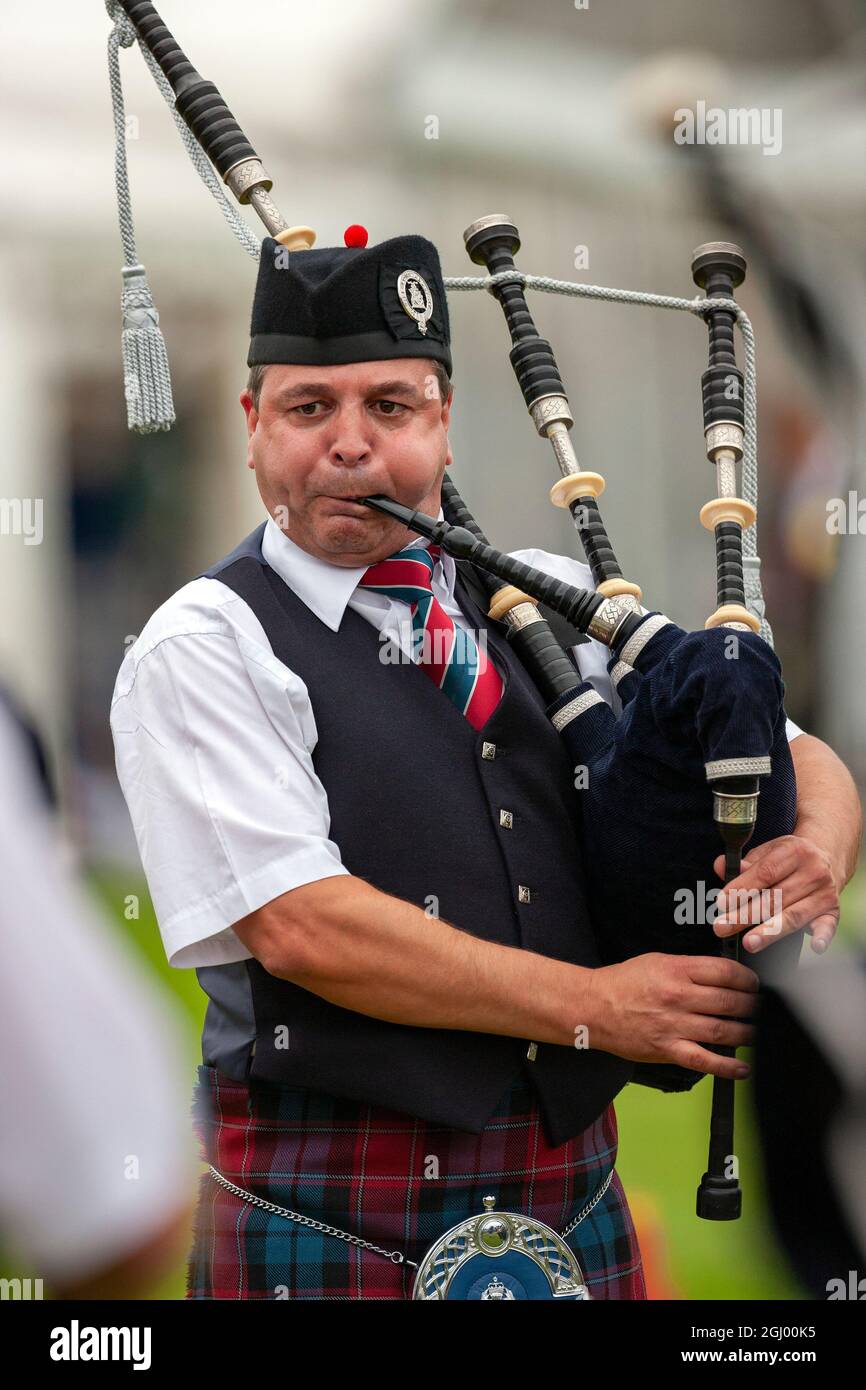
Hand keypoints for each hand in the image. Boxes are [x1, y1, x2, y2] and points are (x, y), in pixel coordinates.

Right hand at [586, 953, 759, 1079]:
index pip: (725, 972)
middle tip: (759, 1009)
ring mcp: (674, 1025)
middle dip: (752, 1006)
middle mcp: (678, 996)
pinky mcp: (667, 1049)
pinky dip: (727, 1067)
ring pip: (722, 1030)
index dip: (747, 979)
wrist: (593, 1006)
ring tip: (755, 1032)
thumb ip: (689, 968)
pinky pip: (704, 1060)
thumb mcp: (657, 961)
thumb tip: (720, 976)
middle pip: (729, 1001)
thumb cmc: (623, 982)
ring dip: (746, 1033)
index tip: (753, 985)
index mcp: (676, 970)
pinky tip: (742, 1068)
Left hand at [712, 833, 839, 955]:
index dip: (742, 888)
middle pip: (775, 898)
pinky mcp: (833, 911)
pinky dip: (822, 937)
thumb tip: (720, 866)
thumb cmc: (788, 859)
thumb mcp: (768, 852)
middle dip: (745, 915)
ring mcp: (825, 893)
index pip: (765, 872)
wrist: (827, 857)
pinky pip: (828, 926)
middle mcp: (813, 871)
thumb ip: (744, 863)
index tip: (722, 903)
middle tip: (722, 927)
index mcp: (794, 851)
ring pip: (793, 915)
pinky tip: (814, 947)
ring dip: (770, 932)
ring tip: (749, 943)